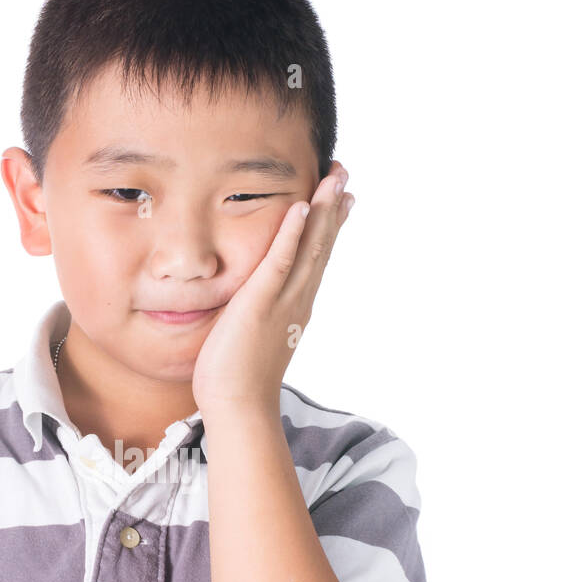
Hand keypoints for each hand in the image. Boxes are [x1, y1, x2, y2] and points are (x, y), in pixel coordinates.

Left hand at [192, 161, 354, 413]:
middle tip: (344, 173)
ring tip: (335, 178)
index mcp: (296, 305)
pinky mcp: (260, 304)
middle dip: (334, 206)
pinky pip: (279, 263)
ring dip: (323, 210)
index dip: (329, 225)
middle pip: (323, 244)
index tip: (342, 198)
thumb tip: (253, 306)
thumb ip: (258, 315)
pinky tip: (301, 209)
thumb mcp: (254, 337)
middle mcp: (298, 299)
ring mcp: (283, 301)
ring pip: (311, 247)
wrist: (239, 408)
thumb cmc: (237, 380)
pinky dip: (292, 235)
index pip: (316, 257)